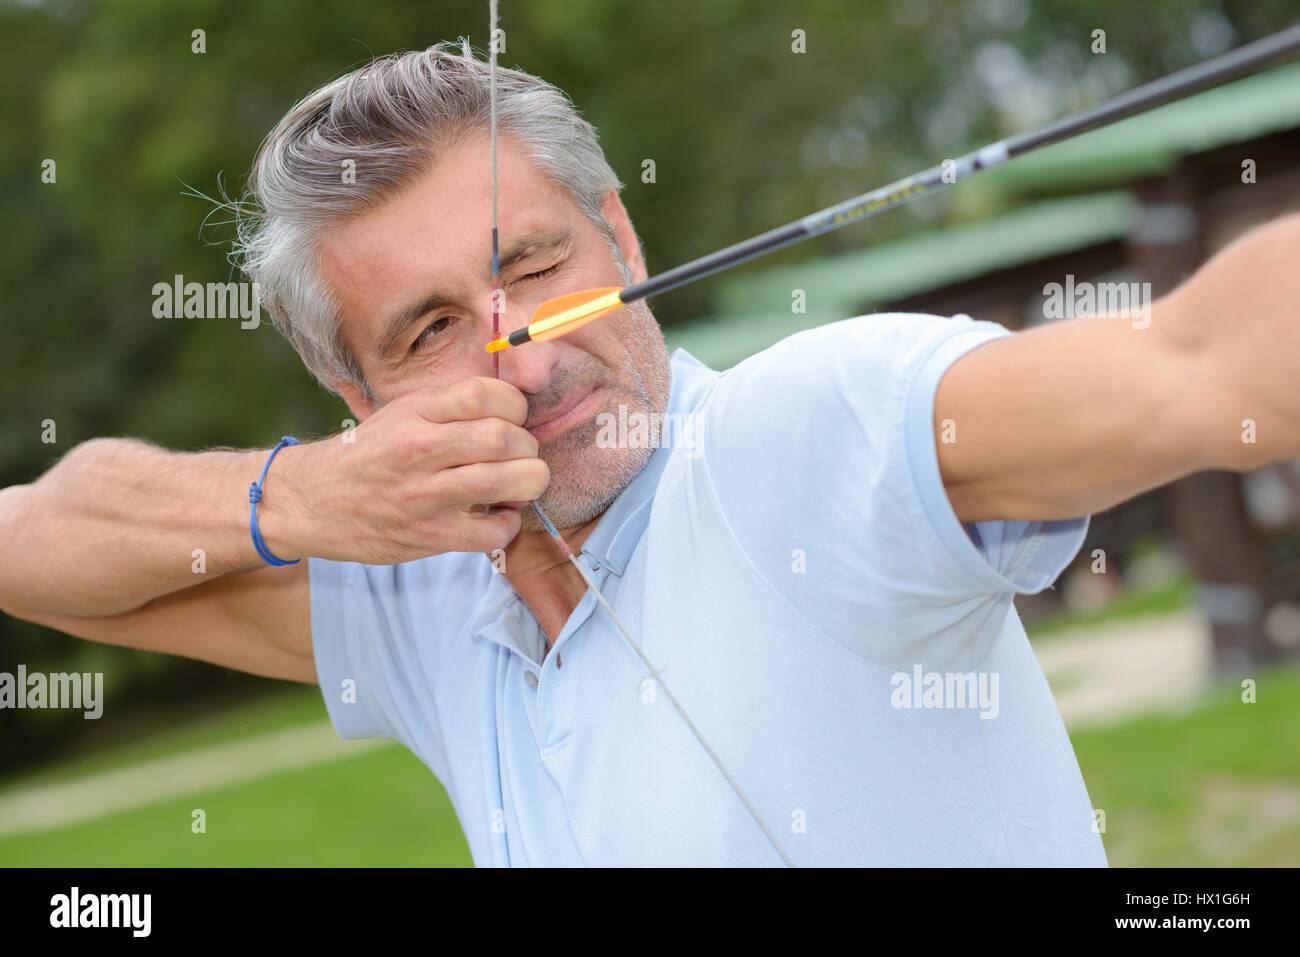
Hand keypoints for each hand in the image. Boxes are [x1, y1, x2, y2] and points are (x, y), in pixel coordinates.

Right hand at [261, 377, 548, 563]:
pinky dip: (509, 524)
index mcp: (414, 412)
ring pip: (504, 481)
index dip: (515, 406)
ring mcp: (424, 495)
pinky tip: (499, 516)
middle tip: (522, 455)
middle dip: (527, 447)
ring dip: (528, 482)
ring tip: (521, 483)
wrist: (310, 502)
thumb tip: (512, 411)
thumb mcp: (399, 414)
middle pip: (503, 437)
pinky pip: (492, 531)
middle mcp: (419, 448)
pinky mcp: (429, 536)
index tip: (514, 419)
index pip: (484, 394)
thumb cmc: (366, 456)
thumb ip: (449, 409)